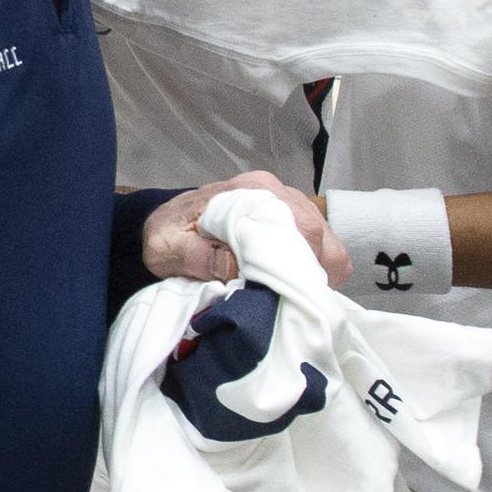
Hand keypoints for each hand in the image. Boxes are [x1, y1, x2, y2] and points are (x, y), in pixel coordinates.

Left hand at [143, 172, 351, 288]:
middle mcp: (276, 191)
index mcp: (249, 191)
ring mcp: (290, 204)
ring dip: (313, 273)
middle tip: (282, 300)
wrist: (165, 224)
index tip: (281, 293)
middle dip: (306, 273)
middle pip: (317, 235)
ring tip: (287, 295)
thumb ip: (202, 257)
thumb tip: (240, 268)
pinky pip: (325, 248)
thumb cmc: (168, 235)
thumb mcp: (170, 248)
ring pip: (326, 243)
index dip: (294, 264)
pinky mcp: (295, 221)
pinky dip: (317, 270)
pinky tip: (292, 285)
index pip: (295, 226)